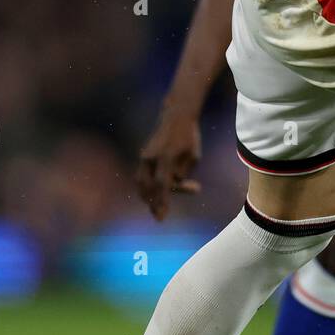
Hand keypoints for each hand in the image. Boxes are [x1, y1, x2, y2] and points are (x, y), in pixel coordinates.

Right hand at [136, 106, 202, 220]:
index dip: (162, 202)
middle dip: (153, 203)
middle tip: (160, 217)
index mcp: (167, 156)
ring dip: (147, 197)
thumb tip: (174, 184)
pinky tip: (150, 198)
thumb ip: (183, 172)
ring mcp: (145, 156)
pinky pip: (140, 177)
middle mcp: (152, 156)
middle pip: (149, 186)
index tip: (162, 217)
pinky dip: (144, 188)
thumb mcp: (193, 155)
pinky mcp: (143, 156)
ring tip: (156, 209)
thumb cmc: (189, 137)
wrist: (175, 117)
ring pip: (141, 182)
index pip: (163, 184)